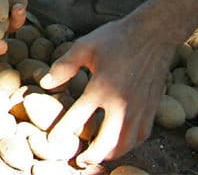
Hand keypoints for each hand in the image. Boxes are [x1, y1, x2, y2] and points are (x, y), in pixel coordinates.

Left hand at [38, 15, 172, 165]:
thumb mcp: (85, 47)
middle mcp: (122, 103)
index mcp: (102, 87)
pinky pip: (141, 136)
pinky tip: (120, 145)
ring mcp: (139, 108)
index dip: (63, 131)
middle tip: (78, 162)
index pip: (78, 117)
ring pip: (126, 143)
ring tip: (96, 158)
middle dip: (91, 156)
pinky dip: (129, 145)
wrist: (153, 34)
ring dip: (110, 154)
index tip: (52, 141)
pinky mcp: (152, 108)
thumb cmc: (116, 39)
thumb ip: (63, 66)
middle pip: (107, 142)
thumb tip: (44, 84)